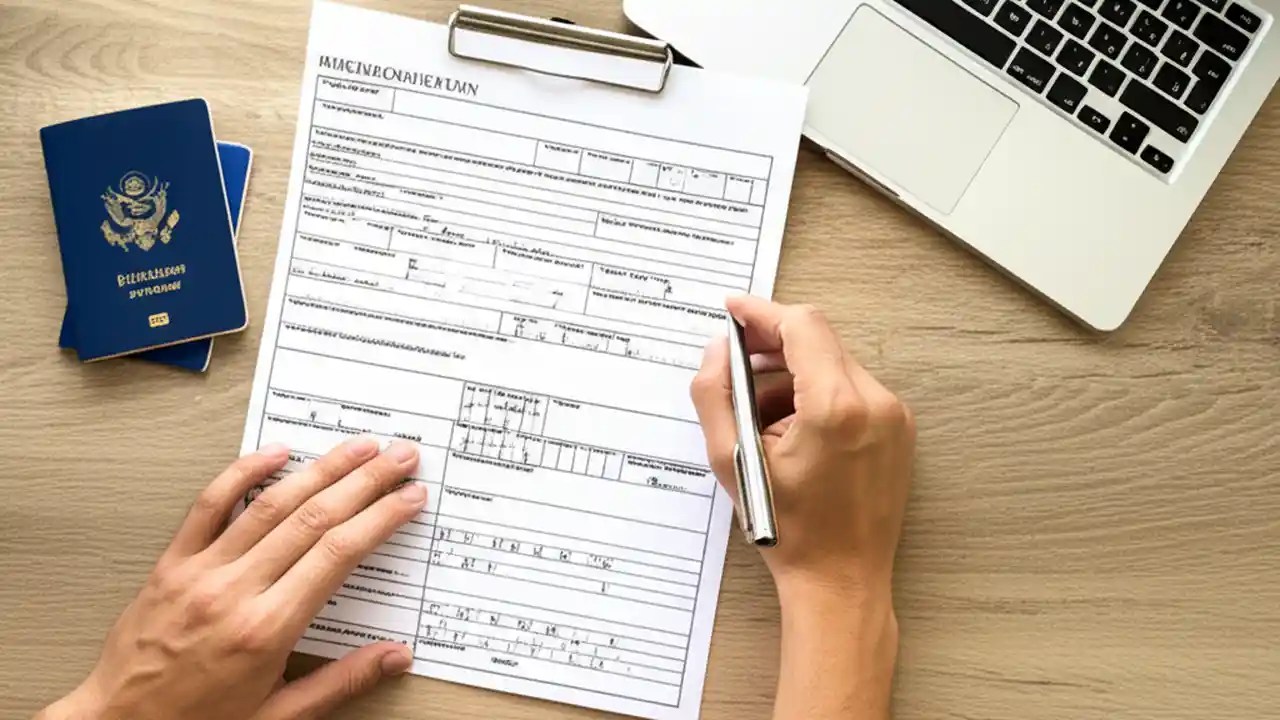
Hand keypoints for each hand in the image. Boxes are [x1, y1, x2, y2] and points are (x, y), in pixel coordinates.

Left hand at [36, 438, 428, 719]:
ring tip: (357, 447)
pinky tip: (273, 453)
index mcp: (268, 629)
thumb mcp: (279, 717)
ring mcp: (201, 571)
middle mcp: (235, 591)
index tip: (409, 498)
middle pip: (315, 518)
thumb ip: (342, 683)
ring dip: (320, 469)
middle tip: (400, 457)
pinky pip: (208, 505)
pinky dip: (242, 473)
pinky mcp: (171, 564)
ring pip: (271, 504)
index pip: (339, 553)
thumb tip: (396, 657)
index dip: (382, 517)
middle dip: (365, 481)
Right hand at [690, 296, 914, 600]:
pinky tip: (791, 434)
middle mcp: (875, 402)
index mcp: (836, 406)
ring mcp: (894, 416)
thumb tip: (717, 351)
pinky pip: (852, 390)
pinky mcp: (899, 430)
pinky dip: (817, 397)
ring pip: (833, 364)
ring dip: (793, 377)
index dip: (761, 312)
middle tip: (735, 363)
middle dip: (772, 347)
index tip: (733, 311)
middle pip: (818, 340)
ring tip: (760, 421)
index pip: (801, 326)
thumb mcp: (732, 461)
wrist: (840, 582)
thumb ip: (714, 395)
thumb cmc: (790, 531)